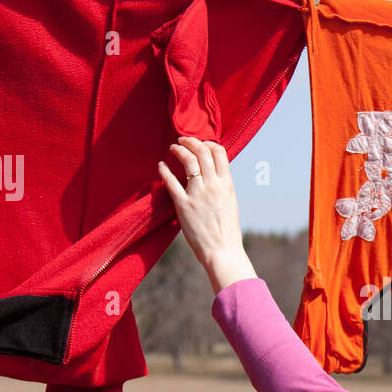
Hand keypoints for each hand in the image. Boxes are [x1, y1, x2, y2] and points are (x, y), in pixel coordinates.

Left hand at [158, 137, 256, 290]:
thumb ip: (222, 187)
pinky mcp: (183, 205)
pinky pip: (171, 182)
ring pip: (188, 161)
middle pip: (202, 152)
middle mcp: (213, 185)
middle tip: (183, 140)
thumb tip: (213, 175)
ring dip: (179, 150)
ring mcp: (198, 194)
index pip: (219, 153)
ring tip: (173, 148)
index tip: (201, 143)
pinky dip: (165, 170)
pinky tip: (161, 165)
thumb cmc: (227, 231)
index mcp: (227, 185)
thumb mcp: (230, 203)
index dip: (208, 143)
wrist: (222, 251)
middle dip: (191, 142)